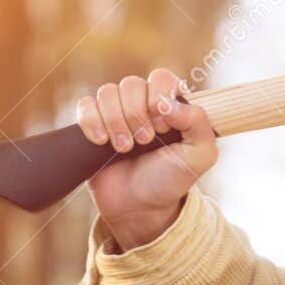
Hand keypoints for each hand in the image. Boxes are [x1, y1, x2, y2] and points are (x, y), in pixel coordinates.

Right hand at [76, 68, 217, 249]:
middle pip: (131, 83)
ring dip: (115, 121)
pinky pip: (85, 105)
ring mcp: (116, 112)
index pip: (161, 77)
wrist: (139, 207)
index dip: (158, 98)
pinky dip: (92, 122)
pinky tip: (101, 142)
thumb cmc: (171, 180)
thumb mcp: (199, 155)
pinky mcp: (93, 124)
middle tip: (144, 142)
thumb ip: (198, 123)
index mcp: (170, 104)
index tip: (163, 128)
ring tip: (124, 148)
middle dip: (136, 115)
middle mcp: (142, 103)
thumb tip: (168, 102)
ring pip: (107, 92)